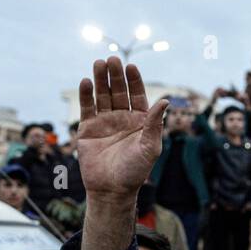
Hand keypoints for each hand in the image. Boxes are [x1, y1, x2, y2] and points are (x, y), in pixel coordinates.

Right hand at [76, 58, 167, 199]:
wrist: (111, 190)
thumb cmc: (135, 171)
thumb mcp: (150, 147)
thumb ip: (155, 123)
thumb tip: (165, 100)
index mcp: (140, 122)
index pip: (137, 95)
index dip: (134, 81)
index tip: (131, 67)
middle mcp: (122, 119)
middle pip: (118, 92)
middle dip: (115, 76)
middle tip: (111, 59)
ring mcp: (104, 123)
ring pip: (102, 96)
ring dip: (100, 80)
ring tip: (98, 63)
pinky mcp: (87, 129)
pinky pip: (87, 108)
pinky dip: (86, 95)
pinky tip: (85, 82)